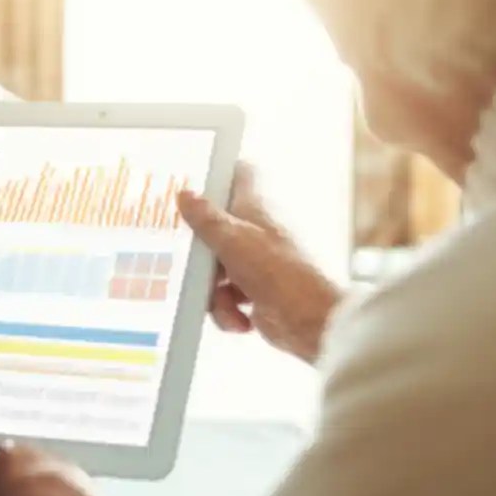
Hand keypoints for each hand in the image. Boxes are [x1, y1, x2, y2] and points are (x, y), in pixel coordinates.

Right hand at [181, 162, 340, 363]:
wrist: (310, 320)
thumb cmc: (275, 270)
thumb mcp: (232, 241)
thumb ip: (205, 219)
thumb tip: (184, 193)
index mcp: (254, 208)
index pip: (240, 174)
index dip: (218, 173)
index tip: (192, 183)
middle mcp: (255, 232)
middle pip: (215, 230)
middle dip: (200, 253)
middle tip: (184, 262)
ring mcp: (255, 264)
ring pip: (216, 269)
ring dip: (215, 293)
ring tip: (226, 304)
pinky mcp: (255, 294)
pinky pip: (227, 299)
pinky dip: (229, 313)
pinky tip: (242, 321)